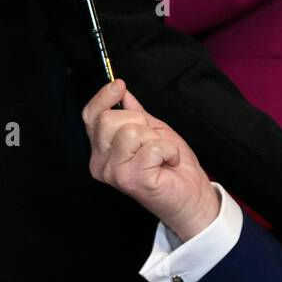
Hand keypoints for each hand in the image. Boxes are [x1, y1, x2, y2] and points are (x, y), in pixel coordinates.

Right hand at [83, 79, 218, 241]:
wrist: (191, 196)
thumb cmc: (171, 165)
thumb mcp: (152, 130)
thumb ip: (135, 112)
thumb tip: (122, 90)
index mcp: (102, 150)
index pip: (90, 116)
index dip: (102, 97)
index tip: (119, 85)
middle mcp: (100, 163)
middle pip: (109, 119)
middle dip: (139, 121)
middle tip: (153, 140)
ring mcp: (114, 173)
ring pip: (130, 131)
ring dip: (155, 138)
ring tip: (161, 154)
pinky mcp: (132, 180)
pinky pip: (151, 147)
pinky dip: (168, 150)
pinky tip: (169, 162)